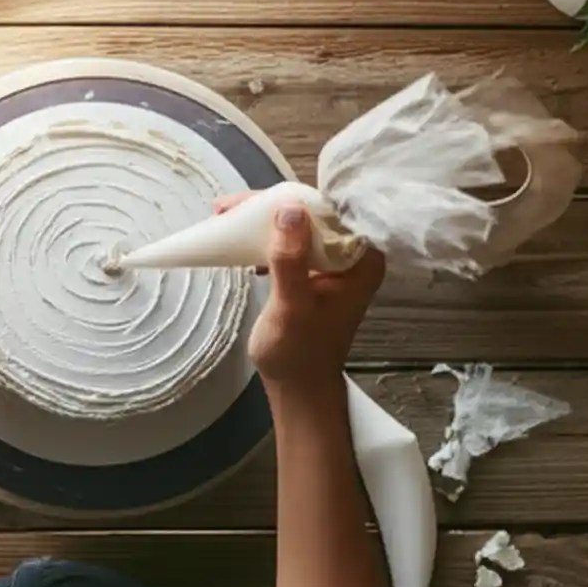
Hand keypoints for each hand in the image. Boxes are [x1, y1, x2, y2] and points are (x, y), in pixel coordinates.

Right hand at [214, 194, 383, 395]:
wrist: (299, 388)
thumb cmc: (298, 354)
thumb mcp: (291, 306)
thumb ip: (291, 259)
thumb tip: (288, 207)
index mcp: (362, 259)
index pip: (329, 210)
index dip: (290, 198)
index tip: (248, 200)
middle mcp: (355, 255)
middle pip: (312, 213)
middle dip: (269, 207)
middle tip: (225, 208)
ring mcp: (337, 263)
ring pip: (299, 225)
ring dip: (264, 220)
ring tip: (226, 218)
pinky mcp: (318, 272)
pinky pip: (293, 242)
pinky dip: (267, 238)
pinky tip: (243, 241)